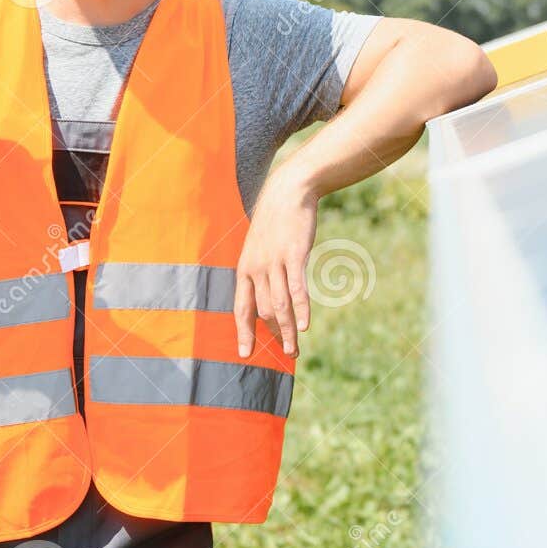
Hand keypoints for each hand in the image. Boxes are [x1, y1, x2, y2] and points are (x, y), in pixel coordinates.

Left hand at [234, 169, 319, 358]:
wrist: (288, 193)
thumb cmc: (275, 222)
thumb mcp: (260, 247)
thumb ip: (261, 272)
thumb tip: (268, 298)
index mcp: (245, 269)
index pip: (241, 308)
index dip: (243, 332)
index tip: (245, 354)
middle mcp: (256, 268)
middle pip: (263, 312)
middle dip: (274, 336)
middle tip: (287, 353)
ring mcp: (274, 262)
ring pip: (279, 306)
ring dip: (287, 331)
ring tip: (295, 350)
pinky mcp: (294, 255)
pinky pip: (296, 289)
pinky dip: (301, 309)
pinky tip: (305, 325)